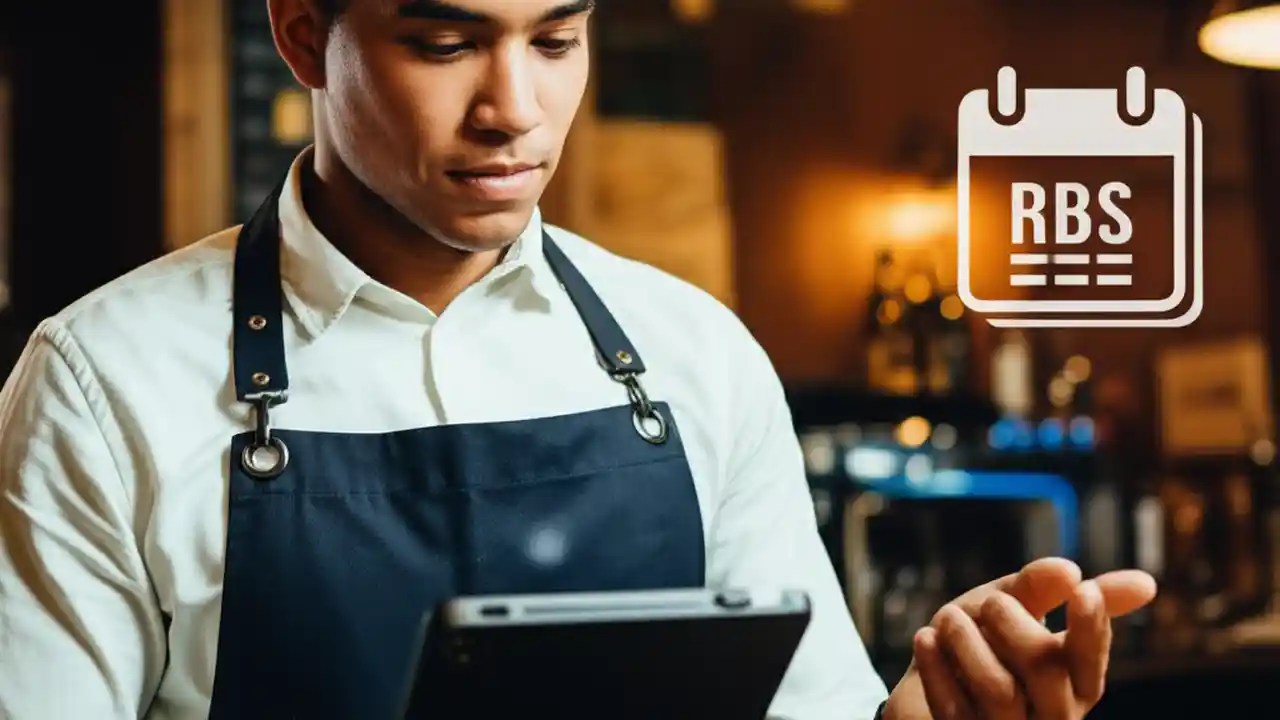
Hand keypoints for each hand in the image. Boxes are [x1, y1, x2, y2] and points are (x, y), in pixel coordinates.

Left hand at [883, 558, 1155, 719]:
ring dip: (968, 641)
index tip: (1083, 589)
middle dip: (1016, 626)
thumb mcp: (1009, 606)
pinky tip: (926, 639)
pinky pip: (952, 708)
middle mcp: (1051, 715)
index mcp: (1074, 682)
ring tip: (949, 617)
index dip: (1092, 626)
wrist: (931, 682)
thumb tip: (1070, 570)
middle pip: (1047, 671)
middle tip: (991, 603)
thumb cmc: (981, 641)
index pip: (1091, 658)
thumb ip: (1038, 588)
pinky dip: (936, 667)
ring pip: (998, 690)